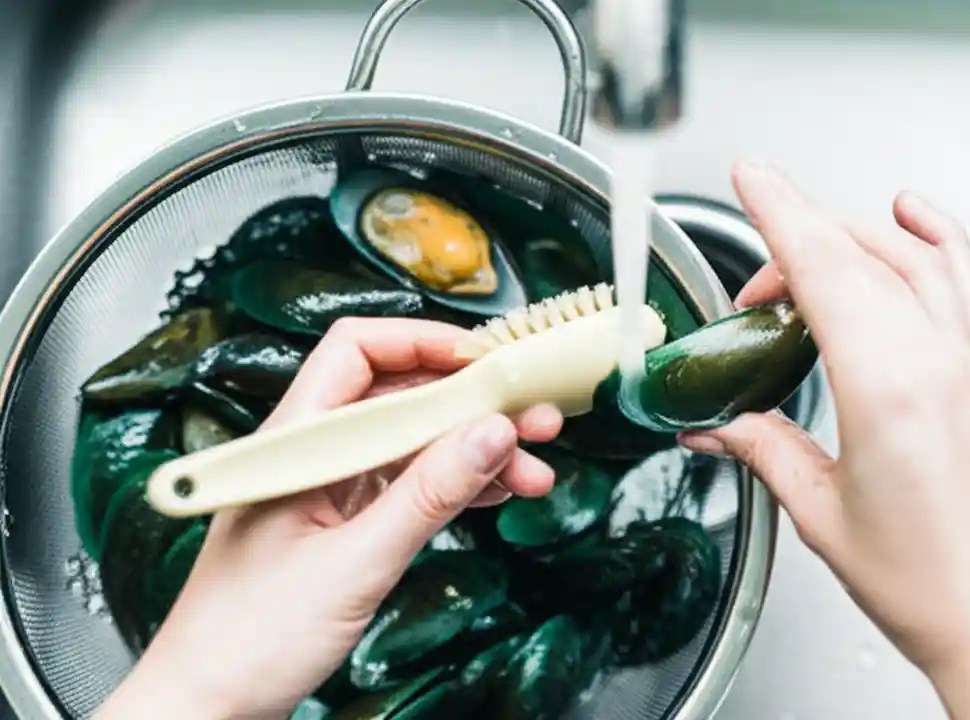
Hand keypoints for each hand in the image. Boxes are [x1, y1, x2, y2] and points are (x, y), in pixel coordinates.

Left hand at [96, 318, 564, 719]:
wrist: (207, 706)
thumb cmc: (248, 639)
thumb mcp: (354, 564)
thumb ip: (427, 495)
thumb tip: (491, 432)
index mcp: (295, 441)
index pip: (358, 351)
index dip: (425, 344)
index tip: (488, 363)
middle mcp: (315, 453)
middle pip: (401, 396)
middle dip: (472, 402)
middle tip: (536, 417)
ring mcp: (332, 489)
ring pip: (415, 443)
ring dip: (475, 449)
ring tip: (533, 468)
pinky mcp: (346, 523)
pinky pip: (411, 484)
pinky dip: (457, 484)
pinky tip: (499, 490)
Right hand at [678, 162, 969, 718]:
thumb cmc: (927, 585)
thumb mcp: (818, 511)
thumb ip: (761, 449)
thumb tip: (715, 426)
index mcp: (889, 388)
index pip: (826, 268)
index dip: (780, 213)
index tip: (752, 178)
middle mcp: (939, 362)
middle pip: (863, 255)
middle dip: (796, 240)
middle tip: (747, 280)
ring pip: (915, 257)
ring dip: (856, 235)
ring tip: (810, 246)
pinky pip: (966, 283)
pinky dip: (939, 241)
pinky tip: (917, 224)